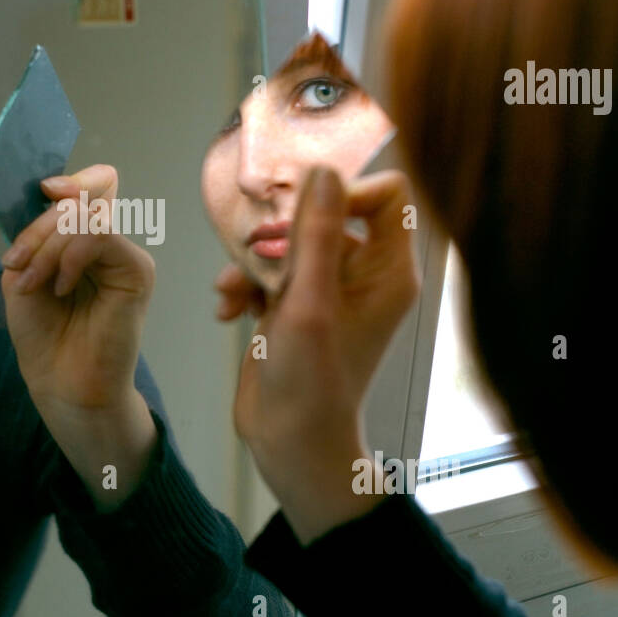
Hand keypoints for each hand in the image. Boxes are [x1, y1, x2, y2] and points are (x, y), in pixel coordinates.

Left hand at [0, 164, 157, 502]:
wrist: (61, 382)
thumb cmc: (43, 334)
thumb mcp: (25, 271)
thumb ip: (40, 232)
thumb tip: (59, 190)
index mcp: (84, 239)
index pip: (91, 185)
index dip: (71, 179)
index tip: (43, 191)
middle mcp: (109, 242)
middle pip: (81, 198)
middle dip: (40, 228)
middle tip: (17, 266)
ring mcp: (126, 255)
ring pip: (87, 216)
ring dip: (48, 246)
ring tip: (32, 284)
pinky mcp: (139, 271)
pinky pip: (102, 236)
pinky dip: (70, 256)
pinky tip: (59, 287)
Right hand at [222, 167, 420, 543]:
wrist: (290, 444)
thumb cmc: (311, 383)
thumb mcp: (309, 303)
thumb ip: (317, 235)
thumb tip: (323, 172)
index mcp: (389, 272)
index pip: (386, 196)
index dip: (343, 194)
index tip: (301, 215)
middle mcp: (366, 276)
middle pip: (329, 213)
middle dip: (284, 231)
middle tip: (256, 253)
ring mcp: (330, 291)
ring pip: (292, 242)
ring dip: (255, 261)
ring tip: (232, 291)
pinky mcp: (298, 306)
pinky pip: (271, 270)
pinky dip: (246, 284)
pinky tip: (228, 311)